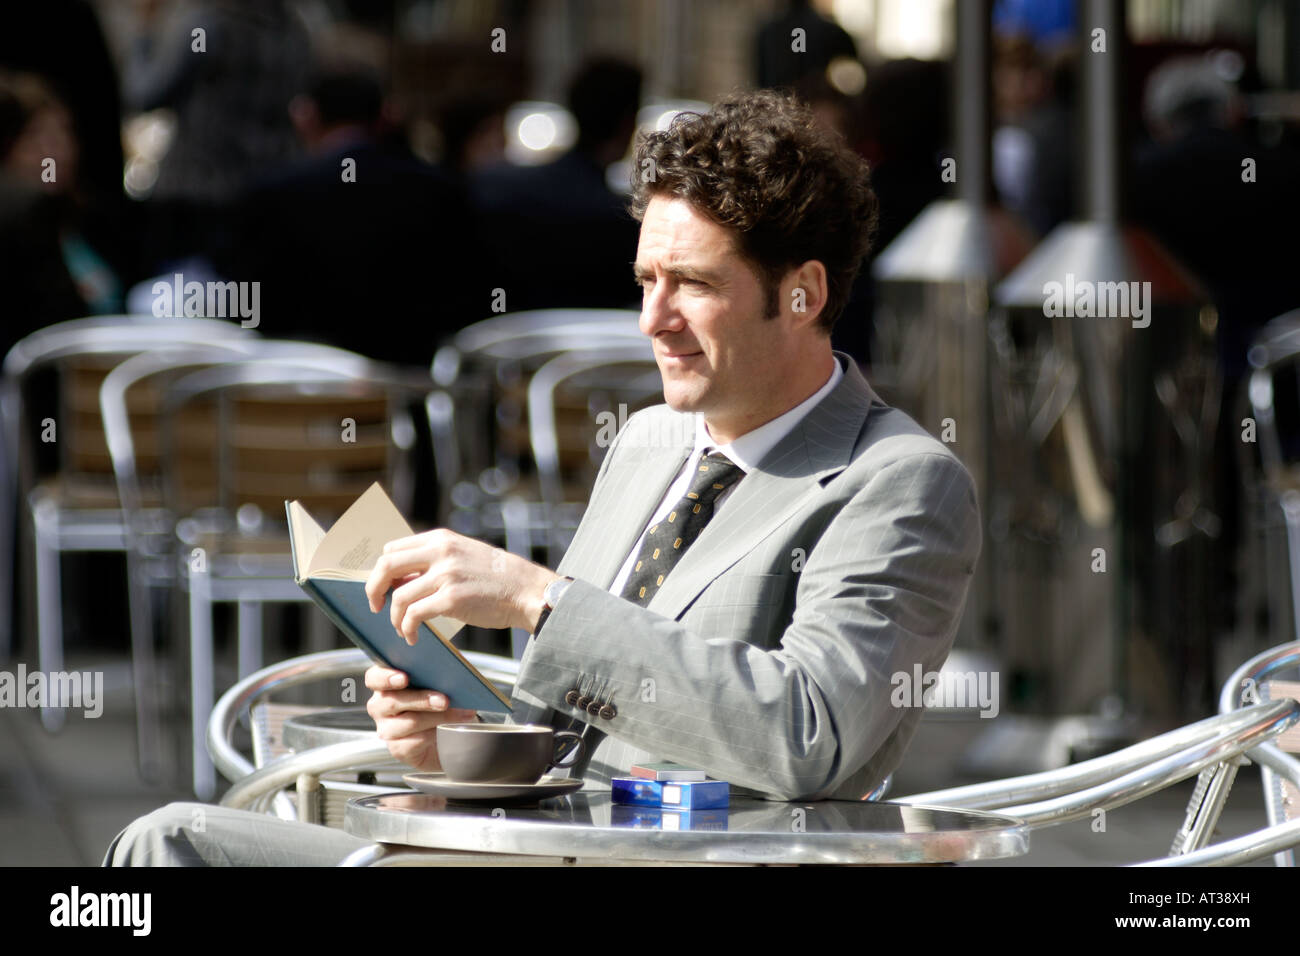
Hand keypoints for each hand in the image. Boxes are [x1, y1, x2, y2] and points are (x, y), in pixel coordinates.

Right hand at [364, 665, 477, 770]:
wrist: (445, 736)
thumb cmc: (437, 702)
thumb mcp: (438, 684)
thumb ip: (438, 673)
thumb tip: (453, 667)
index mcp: (385, 683)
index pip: (374, 677)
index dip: (385, 677)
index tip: (404, 678)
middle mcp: (380, 706)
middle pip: (392, 701)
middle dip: (421, 699)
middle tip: (444, 700)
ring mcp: (387, 729)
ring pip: (408, 722)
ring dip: (437, 717)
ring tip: (461, 713)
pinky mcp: (398, 748)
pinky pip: (413, 742)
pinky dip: (435, 734)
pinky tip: (448, 729)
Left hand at [365, 528, 557, 642]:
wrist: (527, 590)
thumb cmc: (496, 578)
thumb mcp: (465, 555)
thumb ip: (436, 561)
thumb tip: (403, 580)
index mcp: (441, 540)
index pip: (393, 549)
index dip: (382, 570)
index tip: (383, 587)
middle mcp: (441, 553)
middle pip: (387, 566)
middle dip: (374, 589)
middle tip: (375, 607)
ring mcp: (446, 575)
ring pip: (399, 596)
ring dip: (394, 617)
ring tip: (402, 629)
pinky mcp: (452, 599)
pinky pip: (414, 615)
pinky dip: (407, 629)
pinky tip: (413, 637)